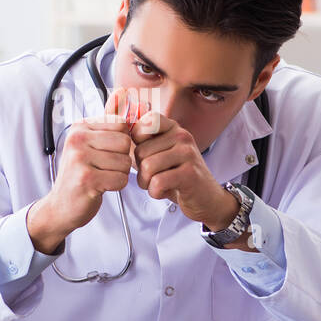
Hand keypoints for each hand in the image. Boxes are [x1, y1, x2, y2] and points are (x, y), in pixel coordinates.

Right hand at [27, 87, 137, 253]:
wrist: (60, 206)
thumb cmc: (80, 174)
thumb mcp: (91, 143)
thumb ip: (108, 119)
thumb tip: (121, 91)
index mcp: (80, 127)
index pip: (120, 125)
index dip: (121, 142)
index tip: (107, 152)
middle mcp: (77, 138)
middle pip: (125, 143)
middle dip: (122, 159)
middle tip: (104, 168)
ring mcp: (80, 158)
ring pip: (125, 162)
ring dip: (118, 174)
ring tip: (101, 177)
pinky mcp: (86, 179)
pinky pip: (120, 179)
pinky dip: (116, 186)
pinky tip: (101, 187)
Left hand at [130, 111, 238, 229]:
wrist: (205, 198)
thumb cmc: (176, 175)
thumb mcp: (157, 153)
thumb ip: (140, 140)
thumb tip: (116, 126)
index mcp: (172, 128)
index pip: (143, 123)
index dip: (136, 143)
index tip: (145, 155)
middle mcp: (182, 136)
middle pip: (140, 151)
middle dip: (141, 171)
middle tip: (156, 176)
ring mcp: (188, 153)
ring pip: (147, 167)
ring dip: (147, 183)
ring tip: (160, 183)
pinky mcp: (190, 174)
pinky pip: (157, 182)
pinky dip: (156, 192)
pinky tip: (166, 190)